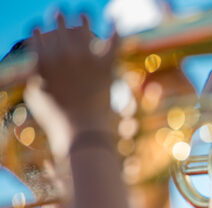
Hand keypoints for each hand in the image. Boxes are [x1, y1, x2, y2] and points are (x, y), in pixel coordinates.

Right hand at [23, 13, 118, 159]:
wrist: (82, 131)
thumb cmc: (55, 118)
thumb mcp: (35, 95)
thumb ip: (35, 75)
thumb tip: (36, 67)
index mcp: (42, 59)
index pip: (39, 33)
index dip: (41, 30)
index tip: (43, 29)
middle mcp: (63, 53)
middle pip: (60, 25)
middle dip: (59, 17)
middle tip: (59, 12)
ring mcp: (85, 58)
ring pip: (83, 27)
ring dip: (82, 18)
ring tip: (83, 14)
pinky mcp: (106, 66)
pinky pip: (113, 42)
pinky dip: (115, 30)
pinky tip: (115, 20)